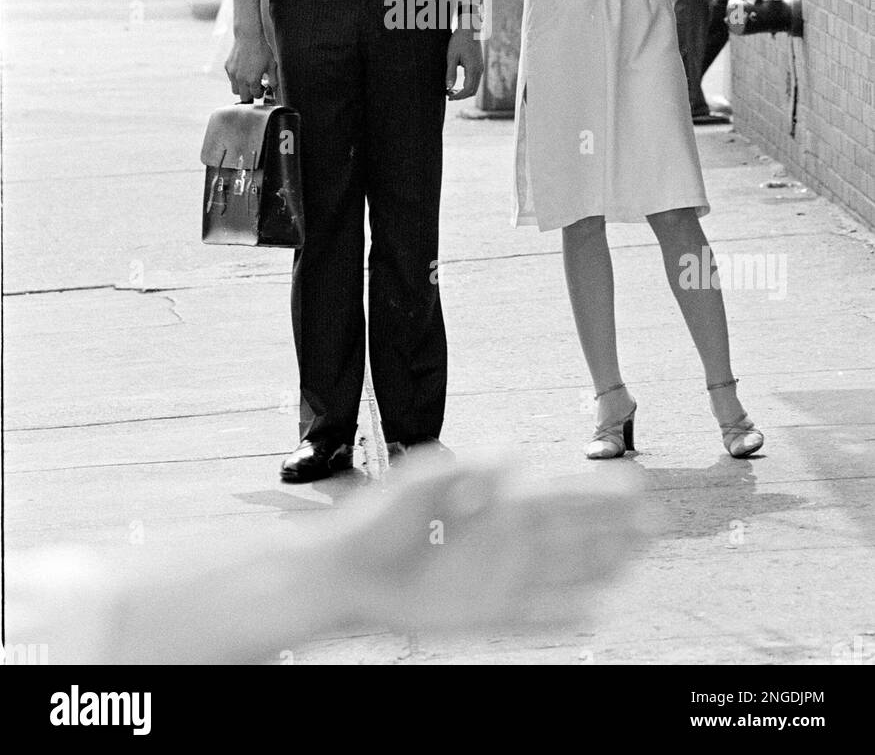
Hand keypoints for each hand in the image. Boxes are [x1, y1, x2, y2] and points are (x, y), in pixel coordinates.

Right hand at [225, 30, 277, 102]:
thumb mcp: (272, 65)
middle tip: (256, 87)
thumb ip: (274, 80)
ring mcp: (232, 74)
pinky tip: (244, 70)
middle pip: (244, 97)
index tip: (263, 87)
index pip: (256, 95)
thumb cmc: (261, 50)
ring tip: (249, 80)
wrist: (248, 36)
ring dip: (242, 89)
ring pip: (235, 90)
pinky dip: (237, 79)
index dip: (261, 93)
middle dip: (251, 94)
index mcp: (252, 80)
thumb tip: (273, 90)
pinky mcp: (228, 68)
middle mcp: (241, 79)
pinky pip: (231, 79)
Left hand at [346, 457, 646, 635]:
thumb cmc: (381, 516)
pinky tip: (594, 612)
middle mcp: (501, 539)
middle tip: (655, 522)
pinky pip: (532, 615)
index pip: (555, 494)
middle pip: (570, 533)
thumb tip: (515, 466)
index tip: (633, 485)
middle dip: (612, 528)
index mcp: (491, 500)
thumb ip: (472, 468)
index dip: (595, 492)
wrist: (346, 566)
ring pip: (561, 572)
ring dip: (600, 566)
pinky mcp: (481, 613)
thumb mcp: (425, 478)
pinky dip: (562, 614)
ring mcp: (495, 577)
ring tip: (638, 560)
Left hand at [445, 28, 482, 100]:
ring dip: (464, 91)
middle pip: (472, 91)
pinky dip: (467, 85)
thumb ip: (450, 73)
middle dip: (461, 96)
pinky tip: (457, 83)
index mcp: (473, 69)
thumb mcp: (451, 56)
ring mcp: (480, 68)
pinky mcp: (479, 65)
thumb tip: (448, 87)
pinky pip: (475, 80)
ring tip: (451, 89)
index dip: (458, 96)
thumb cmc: (459, 40)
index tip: (448, 96)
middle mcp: (479, 70)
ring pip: (474, 86)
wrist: (469, 28)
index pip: (467, 90)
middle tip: (448, 94)